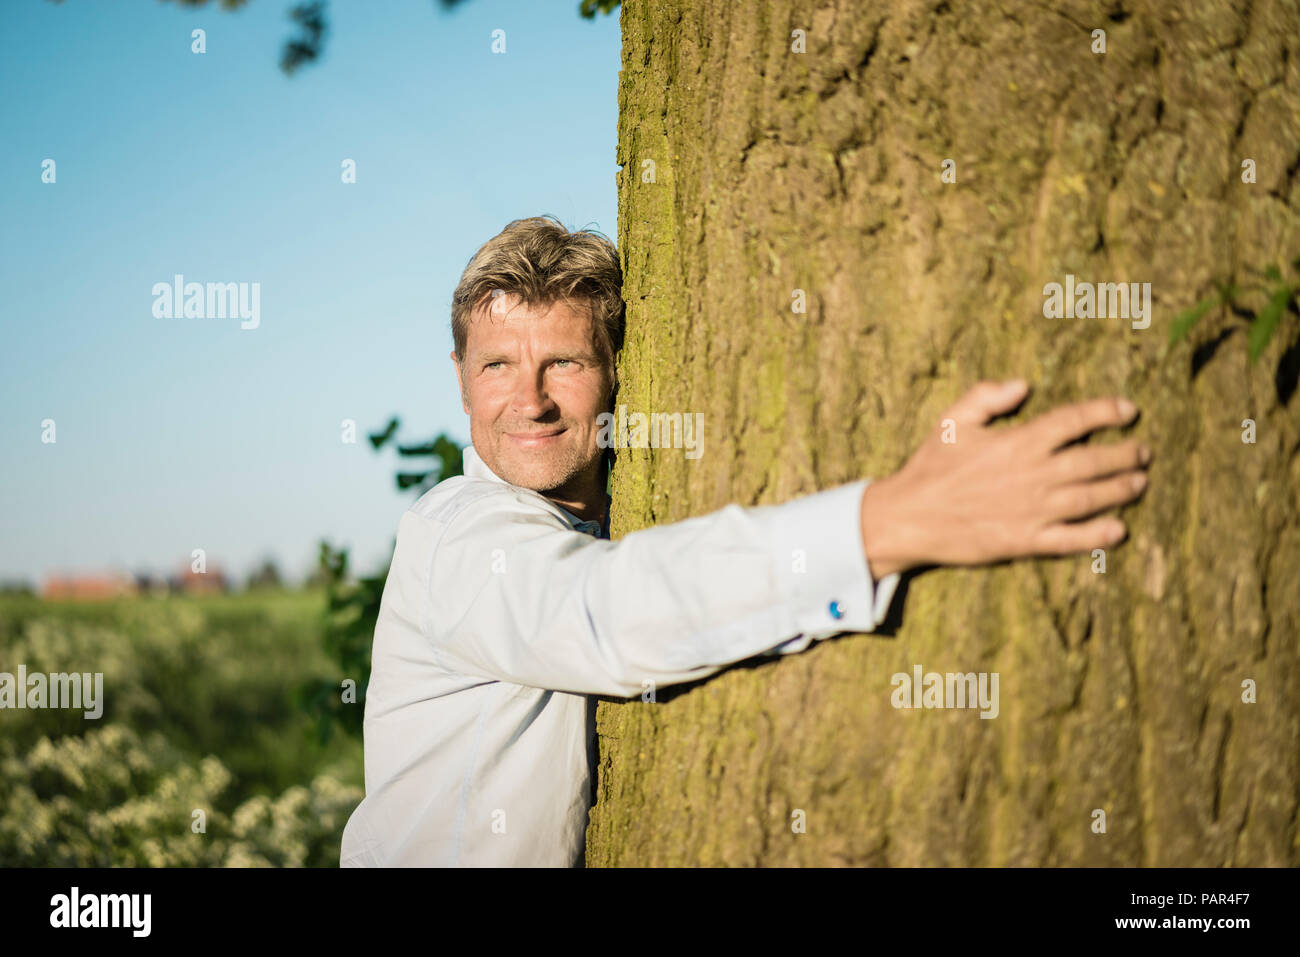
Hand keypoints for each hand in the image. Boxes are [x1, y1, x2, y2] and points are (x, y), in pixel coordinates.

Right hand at [859, 379, 1149, 576]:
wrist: (908, 517)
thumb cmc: (930, 466)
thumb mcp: (952, 421)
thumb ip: (987, 397)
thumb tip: (1023, 384)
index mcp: (1017, 442)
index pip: (1073, 421)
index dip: (1105, 412)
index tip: (1128, 409)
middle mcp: (1032, 475)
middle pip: (1092, 461)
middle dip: (1124, 454)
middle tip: (1143, 452)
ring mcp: (1032, 511)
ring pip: (1089, 498)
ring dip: (1120, 490)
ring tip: (1140, 482)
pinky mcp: (1024, 541)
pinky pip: (1069, 539)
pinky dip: (1096, 535)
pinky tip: (1117, 530)